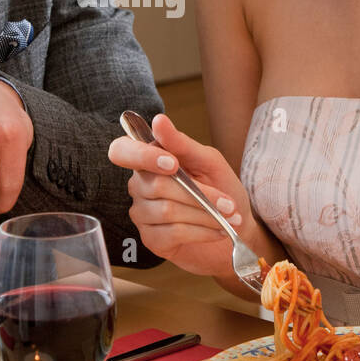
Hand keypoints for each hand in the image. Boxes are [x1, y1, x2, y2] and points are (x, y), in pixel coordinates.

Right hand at [107, 112, 264, 279]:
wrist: (237, 227)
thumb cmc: (221, 188)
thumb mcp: (207, 161)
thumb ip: (182, 143)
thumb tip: (158, 120)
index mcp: (148, 160)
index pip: (122, 152)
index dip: (142, 156)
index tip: (173, 163)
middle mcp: (139, 186)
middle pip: (157, 186)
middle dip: (199, 194)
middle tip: (228, 203)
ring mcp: (142, 214)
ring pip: (168, 211)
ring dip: (205, 214)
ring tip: (229, 217)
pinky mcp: (152, 240)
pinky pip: (174, 233)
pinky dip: (202, 231)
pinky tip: (218, 231)